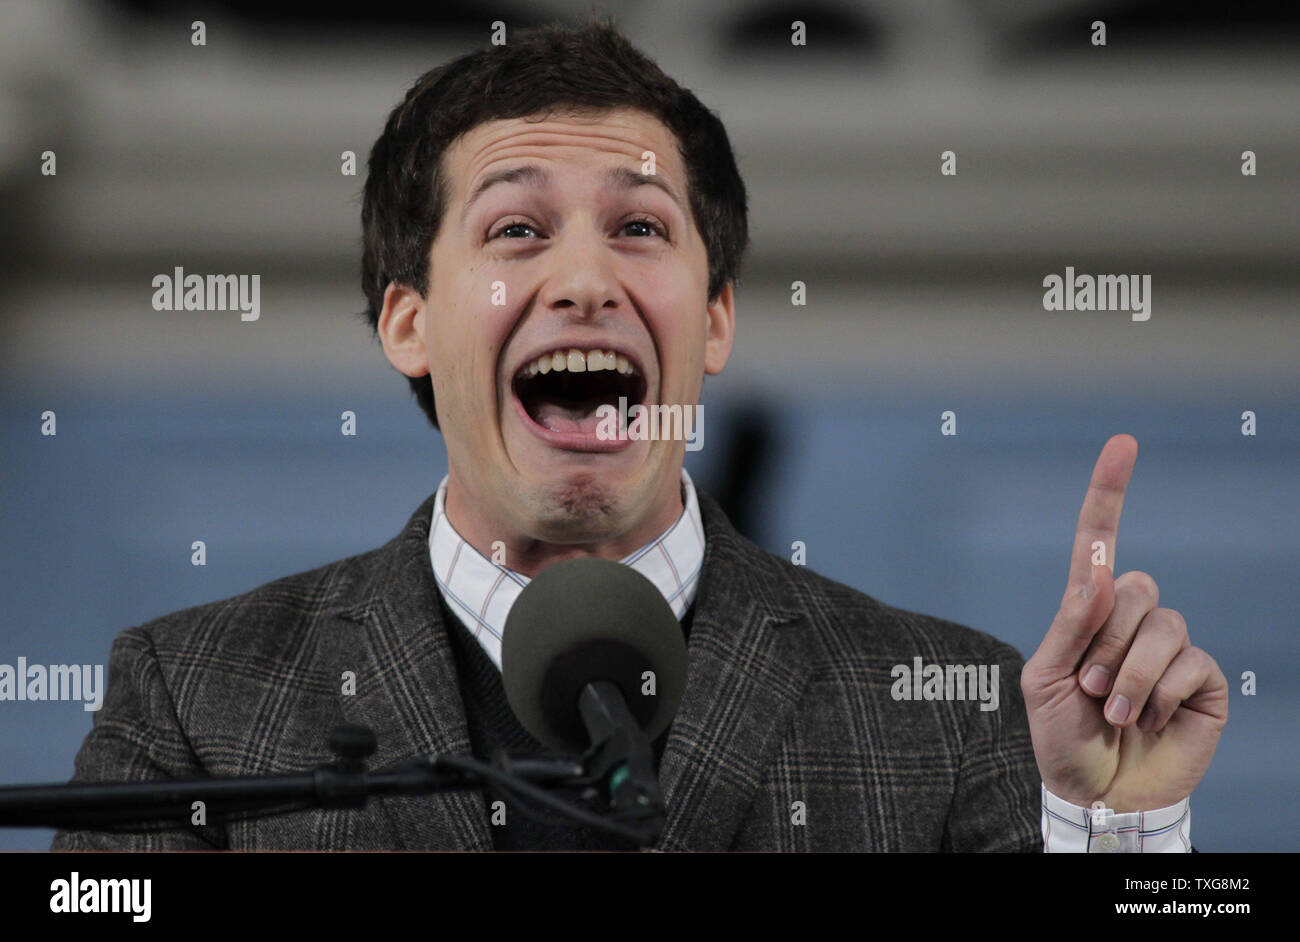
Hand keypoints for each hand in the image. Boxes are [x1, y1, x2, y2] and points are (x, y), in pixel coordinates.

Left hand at [1021, 434, 1227, 811]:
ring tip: (1113, 709)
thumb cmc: (1062, 735)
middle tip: (1090, 688)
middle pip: (1132, 586)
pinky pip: (1188, 659)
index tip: (1123, 445)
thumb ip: (1069, 624)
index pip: (1098, 544)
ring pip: (1161, 622)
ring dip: (1128, 673)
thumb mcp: (1043, 678)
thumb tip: (1101, 574)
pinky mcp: (1199, 678)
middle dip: (1104, 642)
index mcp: (1085, 613)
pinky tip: (1147, 718)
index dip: (1109, 494)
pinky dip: (1158, 693)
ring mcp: (1168, 647)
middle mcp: (1130, 620)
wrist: (1097, 792)